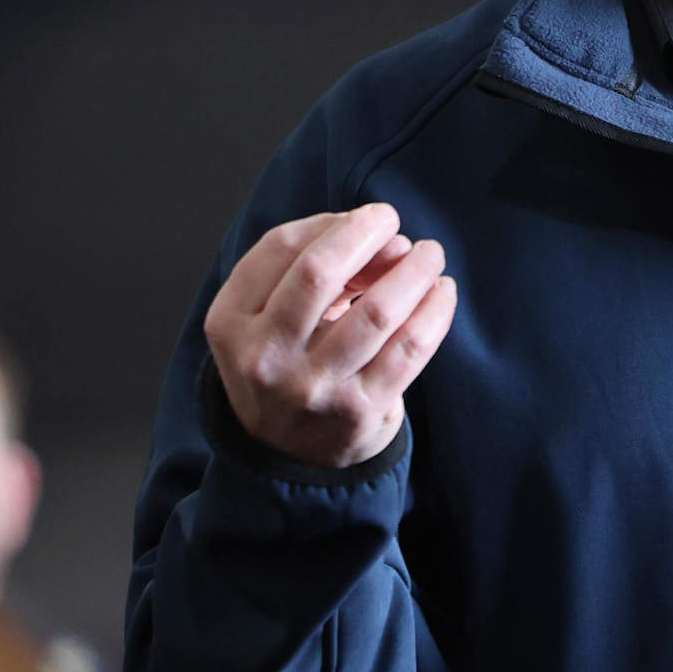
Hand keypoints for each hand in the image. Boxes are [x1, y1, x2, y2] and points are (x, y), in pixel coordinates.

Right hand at [204, 203, 457, 469]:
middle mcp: (265, 356)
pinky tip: (441, 292)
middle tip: (394, 222)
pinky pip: (410, 348)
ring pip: (376, 311)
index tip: (364, 217)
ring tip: (429, 255)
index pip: (281, 249)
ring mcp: (312, 388)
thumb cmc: (283, 363)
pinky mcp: (359, 411)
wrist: (287, 454)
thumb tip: (384, 238)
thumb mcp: (263, 318)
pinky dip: (434, 311)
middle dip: (366, 235)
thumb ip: (305, 269)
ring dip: (413, 271)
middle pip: (319, 274)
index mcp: (231, 322)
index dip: (330, 223)